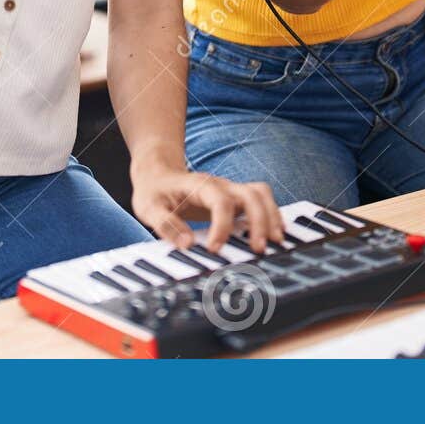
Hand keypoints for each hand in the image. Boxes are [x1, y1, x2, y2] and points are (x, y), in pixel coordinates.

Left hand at [130, 163, 283, 253]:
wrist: (158, 174)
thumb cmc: (154, 191)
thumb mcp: (148, 208)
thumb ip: (166, 225)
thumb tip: (187, 245)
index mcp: (199, 186)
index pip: (219, 200)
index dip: (221, 225)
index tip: (214, 248)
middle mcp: (220, 185)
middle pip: (251, 194)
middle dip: (259, 221)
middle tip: (258, 249)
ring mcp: (230, 190)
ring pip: (261, 194)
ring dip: (271, 217)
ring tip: (276, 242)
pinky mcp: (235, 198)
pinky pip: (261, 200)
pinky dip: (271, 216)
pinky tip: (274, 235)